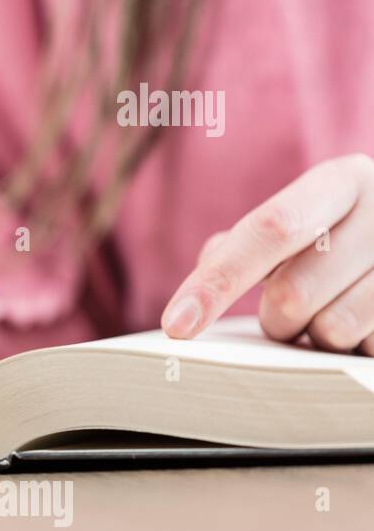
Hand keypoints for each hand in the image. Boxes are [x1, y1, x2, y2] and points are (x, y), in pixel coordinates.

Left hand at [162, 154, 373, 351]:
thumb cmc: (335, 238)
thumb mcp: (296, 223)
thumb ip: (239, 246)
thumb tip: (198, 291)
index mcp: (343, 181)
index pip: (270, 230)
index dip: (217, 281)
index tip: (176, 326)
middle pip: (293, 294)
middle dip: (274, 318)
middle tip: (286, 314)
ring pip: (332, 330)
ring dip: (315, 337)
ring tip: (331, 316)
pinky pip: (369, 348)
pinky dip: (352, 349)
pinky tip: (362, 328)